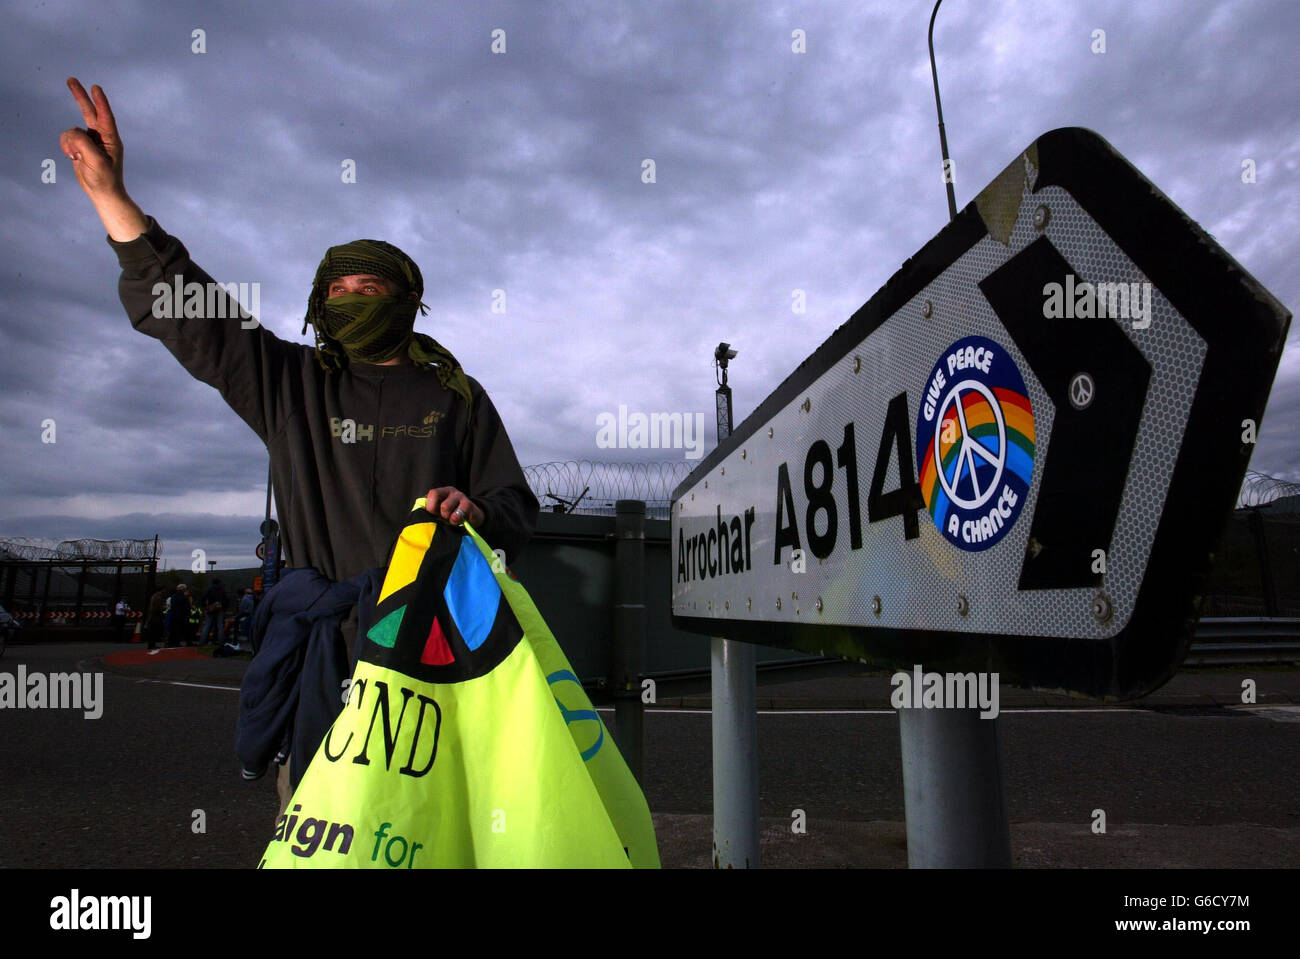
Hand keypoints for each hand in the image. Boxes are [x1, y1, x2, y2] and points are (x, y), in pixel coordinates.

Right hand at [61, 78, 124, 199]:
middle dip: (80, 96)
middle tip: (71, 80)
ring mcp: (89, 141)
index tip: (96, 88)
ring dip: (70, 143)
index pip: (105, 116)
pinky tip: (73, 158)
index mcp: (111, 139)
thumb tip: (73, 132)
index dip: (100, 102)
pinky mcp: (80, 147)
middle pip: (89, 112)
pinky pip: (67, 139)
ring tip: (77, 157)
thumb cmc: (105, 179)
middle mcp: (101, 137)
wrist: (102, 194)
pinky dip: (66, 147)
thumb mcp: (96, 161)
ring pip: (71, 131)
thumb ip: (83, 143)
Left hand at [424, 487, 483, 526]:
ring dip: (447, 518)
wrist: (473, 517)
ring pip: (445, 507)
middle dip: (440, 514)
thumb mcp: (441, 511)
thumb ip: (431, 509)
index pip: (432, 493)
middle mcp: (452, 491)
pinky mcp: (469, 505)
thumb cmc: (453, 515)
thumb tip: (420, 513)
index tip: (434, 515)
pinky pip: (457, 514)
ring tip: (452, 520)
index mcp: (442, 491)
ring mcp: (461, 496)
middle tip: (444, 518)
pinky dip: (455, 521)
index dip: (431, 506)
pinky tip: (459, 522)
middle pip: (438, 499)